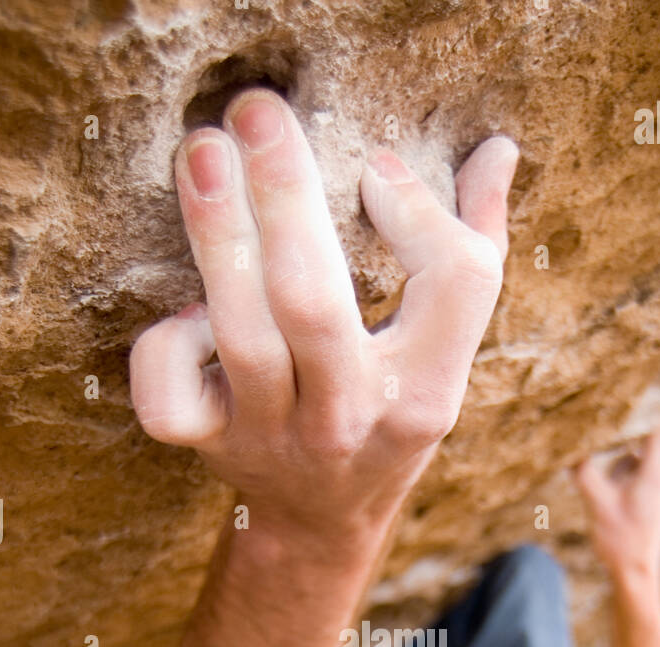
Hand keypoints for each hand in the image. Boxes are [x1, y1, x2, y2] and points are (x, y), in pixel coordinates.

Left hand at [130, 88, 517, 538]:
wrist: (322, 521)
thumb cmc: (385, 413)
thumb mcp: (443, 355)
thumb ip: (470, 256)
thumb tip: (497, 150)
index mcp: (428, 391)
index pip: (450, 285)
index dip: (418, 210)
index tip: (376, 167)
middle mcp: (352, 419)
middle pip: (315, 303)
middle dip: (283, 199)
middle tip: (257, 112)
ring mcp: (276, 437)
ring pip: (241, 336)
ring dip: (216, 236)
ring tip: (201, 153)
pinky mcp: (212, 445)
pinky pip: (169, 397)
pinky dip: (162, 344)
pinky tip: (184, 303)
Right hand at [576, 408, 659, 578]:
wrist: (636, 571)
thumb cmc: (619, 540)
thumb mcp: (595, 502)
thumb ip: (583, 469)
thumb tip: (567, 443)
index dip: (650, 400)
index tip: (627, 390)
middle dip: (645, 411)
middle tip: (617, 399)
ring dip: (639, 431)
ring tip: (611, 425)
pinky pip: (655, 456)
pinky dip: (639, 450)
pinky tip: (616, 457)